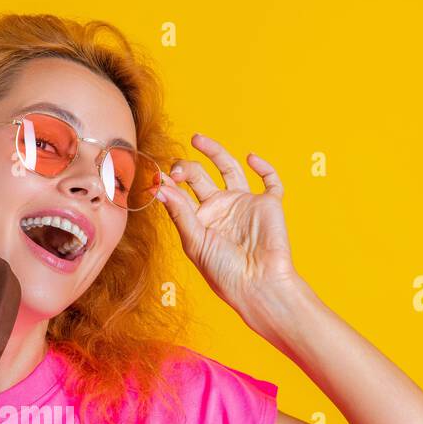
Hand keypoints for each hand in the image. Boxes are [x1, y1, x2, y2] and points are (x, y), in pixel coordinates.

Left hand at [156, 135, 298, 331]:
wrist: (258, 284)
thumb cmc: (224, 272)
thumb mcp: (195, 241)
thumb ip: (180, 212)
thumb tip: (158, 187)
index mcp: (198, 220)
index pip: (179, 193)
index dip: (166, 182)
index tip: (153, 174)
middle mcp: (219, 208)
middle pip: (198, 176)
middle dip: (185, 168)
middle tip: (178, 170)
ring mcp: (243, 203)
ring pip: (228, 168)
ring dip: (214, 151)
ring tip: (197, 139)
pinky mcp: (268, 203)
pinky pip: (269, 180)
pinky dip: (263, 166)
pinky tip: (250, 158)